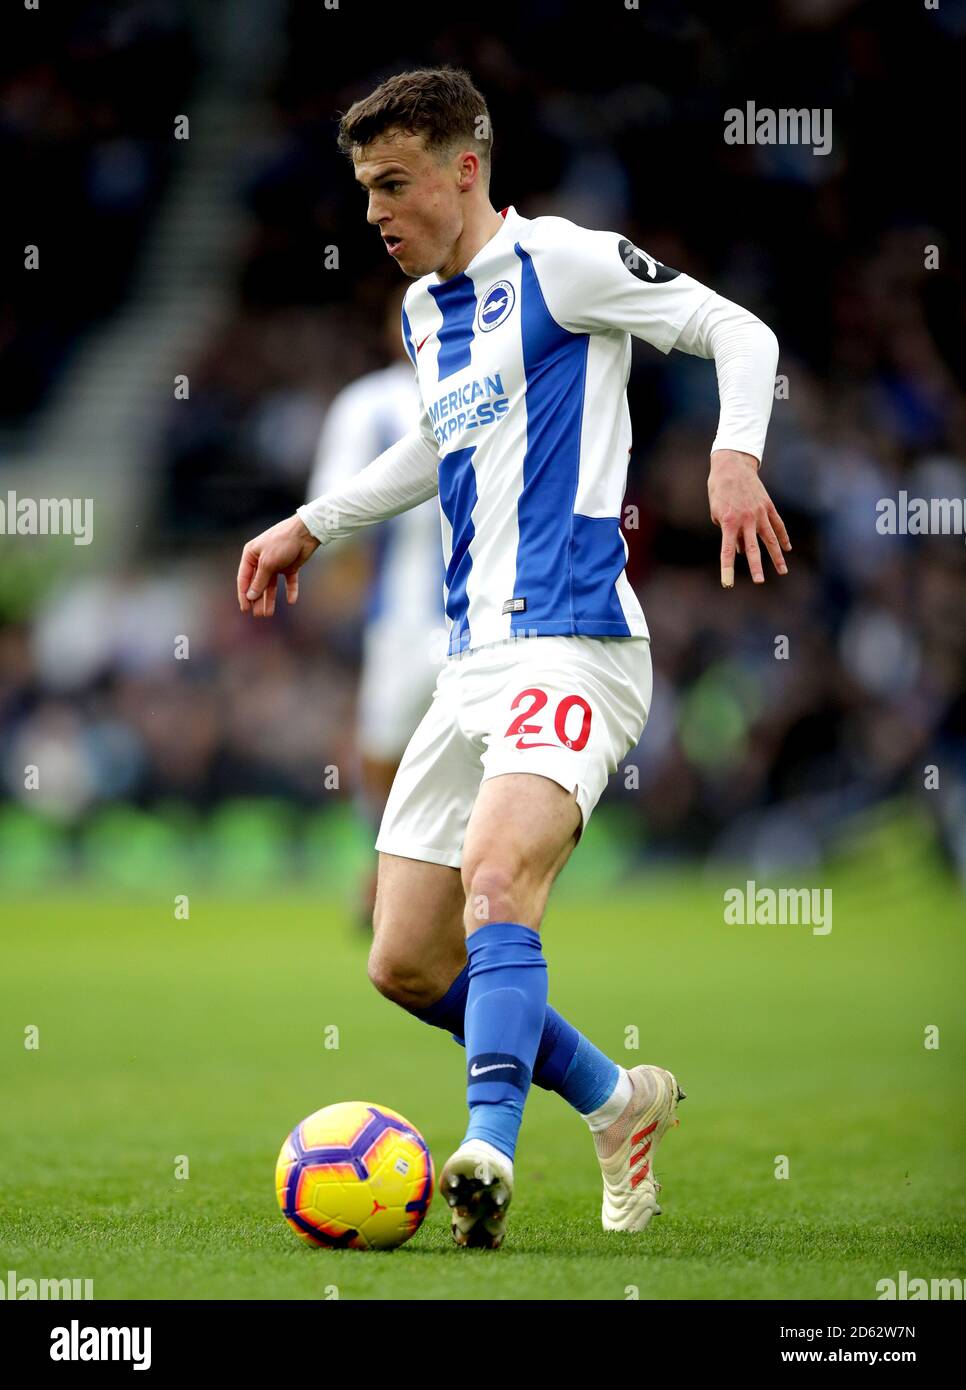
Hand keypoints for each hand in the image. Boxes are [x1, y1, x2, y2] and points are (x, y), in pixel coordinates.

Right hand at [237, 514, 319, 616]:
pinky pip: (289, 582)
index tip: (245, 609)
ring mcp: (276, 564)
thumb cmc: (282, 542)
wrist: (306, 532)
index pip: (244, 578)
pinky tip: (291, 601)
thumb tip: (250, 596)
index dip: (244, 595)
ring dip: (270, 599)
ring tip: (268, 614)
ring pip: (271, 585)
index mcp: (251, 555)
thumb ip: (259, 581)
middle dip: (257, 600)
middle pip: (257, 584)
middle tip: (258, 615)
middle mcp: (262, 560)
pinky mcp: (290, 566)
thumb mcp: (267, 563)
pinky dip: (290, 591)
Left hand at [708, 449, 790, 586]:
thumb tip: (739, 548)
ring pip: (770, 539)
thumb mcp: (717, 512)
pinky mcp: (768, 506)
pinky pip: (777, 524)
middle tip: (760, 582)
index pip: (727, 551)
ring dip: (777, 556)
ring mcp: (759, 513)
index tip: (728, 583)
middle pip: (752, 548)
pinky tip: (788, 548)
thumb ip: (728, 531)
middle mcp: (746, 520)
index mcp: (729, 522)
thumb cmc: (719, 490)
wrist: (732, 465)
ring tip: (783, 571)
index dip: (728, 568)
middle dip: (756, 566)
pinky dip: (783, 536)